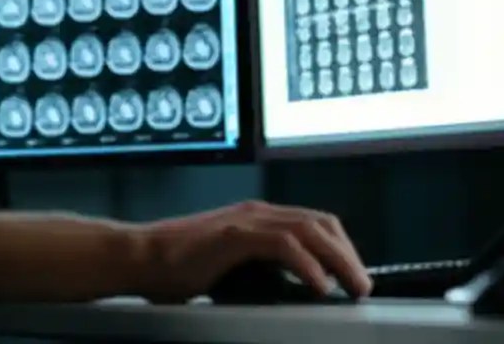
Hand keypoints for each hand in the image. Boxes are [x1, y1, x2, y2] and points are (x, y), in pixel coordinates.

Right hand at [129, 199, 372, 302]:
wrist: (140, 257)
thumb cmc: (177, 268)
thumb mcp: (230, 267)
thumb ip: (260, 271)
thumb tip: (294, 292)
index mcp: (255, 218)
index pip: (314, 223)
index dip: (341, 248)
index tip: (353, 277)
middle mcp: (255, 213)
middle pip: (321, 222)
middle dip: (349, 254)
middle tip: (363, 286)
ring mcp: (244, 221)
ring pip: (309, 229)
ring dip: (339, 259)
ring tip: (353, 286)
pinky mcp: (232, 235)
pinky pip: (282, 244)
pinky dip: (307, 264)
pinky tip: (318, 285)